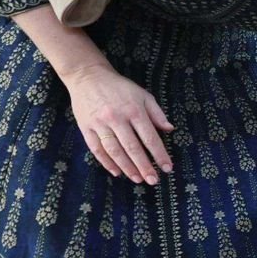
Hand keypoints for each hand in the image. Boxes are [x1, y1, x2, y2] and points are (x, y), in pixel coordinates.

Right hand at [64, 62, 174, 184]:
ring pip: (114, 151)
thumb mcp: (143, 95)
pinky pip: (96, 149)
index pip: (150, 138)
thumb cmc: (120, 87)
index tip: (167, 168)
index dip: (159, 155)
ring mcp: (100, 124)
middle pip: (132, 148)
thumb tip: (170, 130)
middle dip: (144, 167)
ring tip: (137, 180)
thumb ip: (157, 113)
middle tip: (153, 181)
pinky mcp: (86, 127)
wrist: (88, 76)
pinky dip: (106, 162)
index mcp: (134, 110)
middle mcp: (117, 118)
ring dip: (127, 168)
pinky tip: (117, 172)